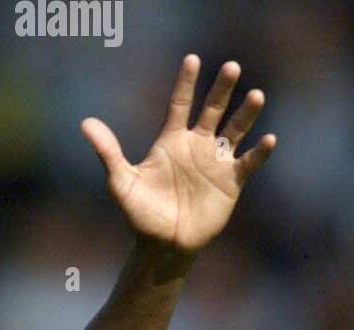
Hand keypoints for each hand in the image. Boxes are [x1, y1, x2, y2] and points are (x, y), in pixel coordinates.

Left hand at [81, 55, 276, 256]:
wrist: (162, 246)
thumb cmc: (140, 214)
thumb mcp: (121, 182)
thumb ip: (108, 152)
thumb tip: (85, 123)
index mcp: (171, 141)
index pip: (180, 104)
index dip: (186, 83)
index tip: (192, 58)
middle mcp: (196, 145)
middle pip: (212, 110)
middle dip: (222, 89)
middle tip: (231, 67)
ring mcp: (215, 162)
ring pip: (235, 130)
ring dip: (246, 114)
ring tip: (256, 96)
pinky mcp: (231, 181)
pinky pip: (249, 163)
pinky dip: (259, 152)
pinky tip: (268, 140)